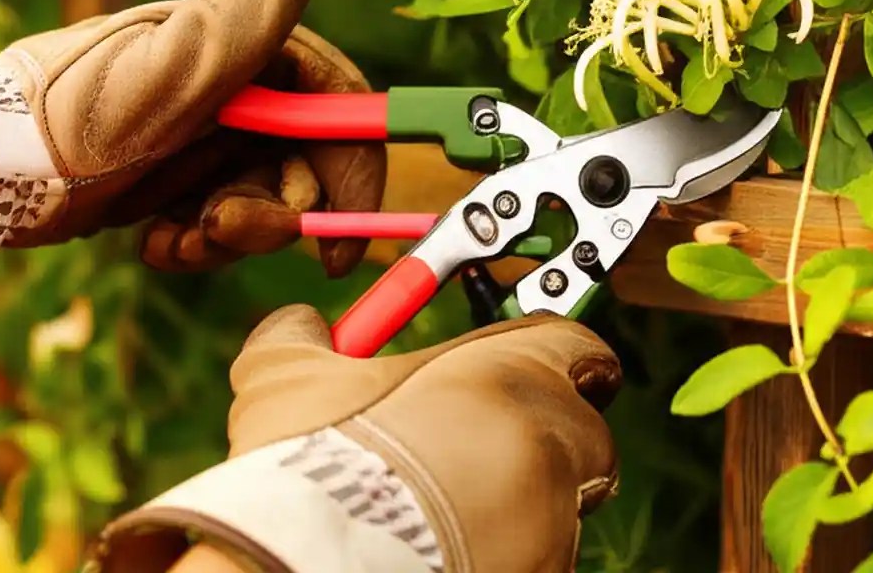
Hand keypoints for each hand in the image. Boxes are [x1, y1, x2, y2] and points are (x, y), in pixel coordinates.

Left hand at [0, 0, 383, 351]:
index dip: (352, 179)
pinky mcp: (180, 181)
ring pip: (265, 210)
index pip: (338, 114)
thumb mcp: (172, 65)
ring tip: (174, 239)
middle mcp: (241, 94)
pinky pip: (219, 229)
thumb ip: (245, 20)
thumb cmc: (83, 110)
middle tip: (220, 230)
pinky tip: (154, 242)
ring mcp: (211, 139)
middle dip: (272, 217)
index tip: (338, 247)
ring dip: (229, 239)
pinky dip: (195, 247)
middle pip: (305, 171)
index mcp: (252, 55)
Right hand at [91, 306, 621, 572]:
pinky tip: (448, 551)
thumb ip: (305, 334)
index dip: (562, 359)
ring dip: (522, 502)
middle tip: (482, 451)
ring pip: (564, 504)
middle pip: (585, 434)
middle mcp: (552, 445)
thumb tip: (300, 323)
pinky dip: (508, 552)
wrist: (307, 564)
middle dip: (544, 441)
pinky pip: (540, 558)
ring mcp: (556, 521)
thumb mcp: (288, 374)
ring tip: (451, 510)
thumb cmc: (312, 462)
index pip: (582, 349)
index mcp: (512, 374)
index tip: (538, 371)